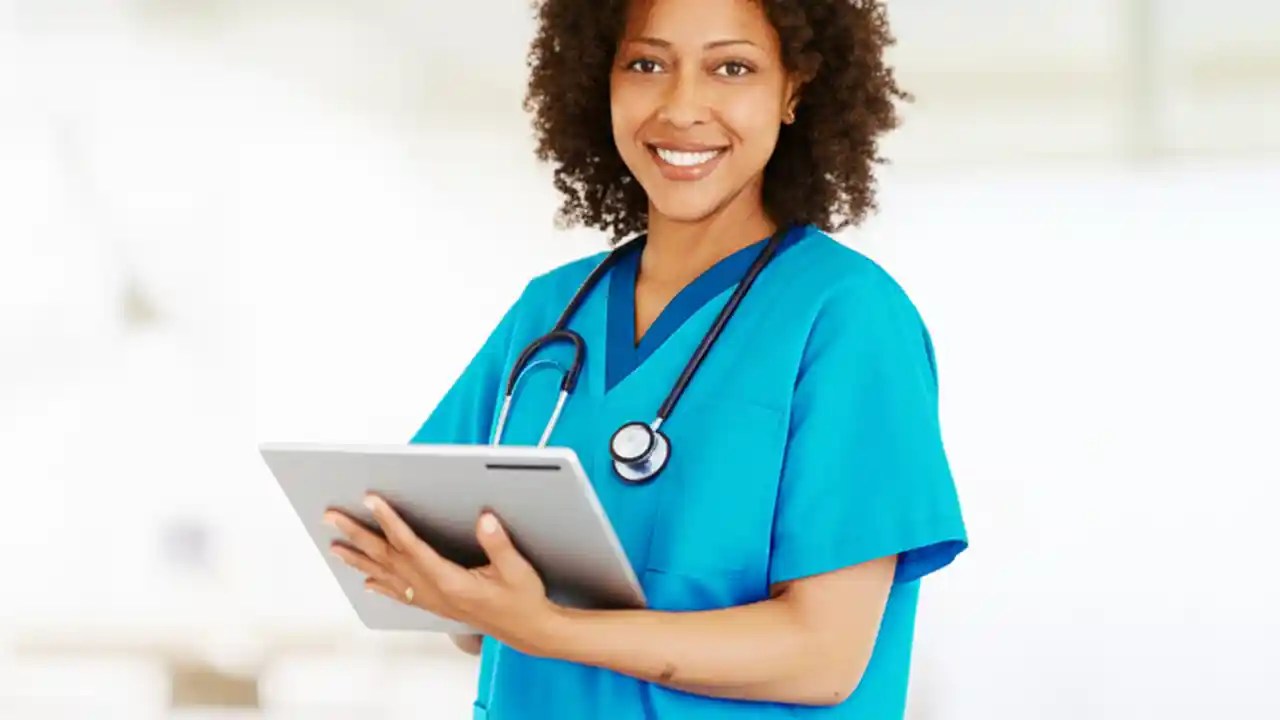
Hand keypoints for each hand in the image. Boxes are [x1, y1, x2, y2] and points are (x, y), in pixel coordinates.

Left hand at [325, 494, 559, 654]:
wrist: (528, 630)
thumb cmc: (522, 601)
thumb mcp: (517, 569)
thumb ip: (498, 544)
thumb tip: (484, 518)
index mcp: (450, 581)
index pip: (411, 545)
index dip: (389, 521)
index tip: (371, 501)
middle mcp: (434, 592)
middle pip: (388, 558)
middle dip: (358, 535)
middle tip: (333, 518)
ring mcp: (432, 600)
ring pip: (387, 576)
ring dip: (359, 559)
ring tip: (335, 546)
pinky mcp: (436, 604)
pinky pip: (398, 592)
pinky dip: (379, 584)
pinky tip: (365, 580)